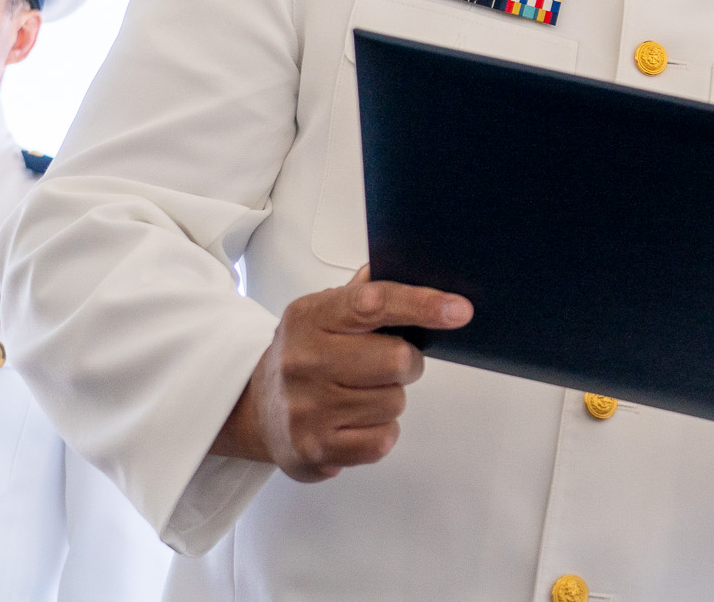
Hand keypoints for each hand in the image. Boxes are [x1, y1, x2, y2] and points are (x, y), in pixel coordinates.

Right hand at [210, 265, 471, 481]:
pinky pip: (383, 441)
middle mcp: (303, 361)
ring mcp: (306, 409)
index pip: (373, 303)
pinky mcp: (314, 451)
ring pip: (394, 402)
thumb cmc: (306, 353)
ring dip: (390, 398)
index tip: (459, 310)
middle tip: (387, 364)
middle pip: (397, 360)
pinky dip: (380, 432)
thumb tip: (413, 263)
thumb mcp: (324, 311)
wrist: (254, 409)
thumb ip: (367, 290)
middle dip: (406, 362)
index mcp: (310, 317)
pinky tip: (354, 422)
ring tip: (358, 394)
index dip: (421, 305)